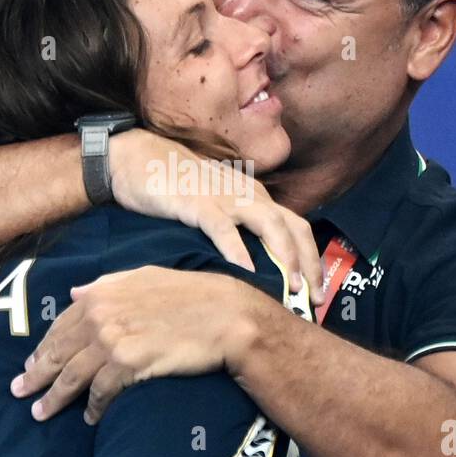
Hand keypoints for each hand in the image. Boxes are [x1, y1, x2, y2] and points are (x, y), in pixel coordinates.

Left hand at [11, 266, 257, 423]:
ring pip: (72, 377)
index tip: (30, 364)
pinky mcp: (128, 366)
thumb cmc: (188, 293)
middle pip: (57, 353)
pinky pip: (101, 393)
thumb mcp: (142, 277)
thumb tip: (74, 293)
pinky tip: (89, 418)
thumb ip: (105, 285)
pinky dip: (93, 408)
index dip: (42, 348)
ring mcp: (111, 342)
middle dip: (36, 375)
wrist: (222, 314)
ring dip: (55, 398)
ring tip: (41, 413)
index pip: (59, 327)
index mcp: (97, 295)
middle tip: (20, 392)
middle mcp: (98, 318)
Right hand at [108, 130, 322, 305]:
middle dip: (309, 263)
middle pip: (293, 227)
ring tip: (293, 287)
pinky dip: (237, 249)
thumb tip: (253, 269)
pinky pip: (223, 228)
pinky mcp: (197, 203)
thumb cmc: (176, 186)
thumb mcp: (217, 205)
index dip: (312, 259)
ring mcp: (224, 197)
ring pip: (269, 224)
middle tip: (316, 298)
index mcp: (255, 197)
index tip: (318, 292)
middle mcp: (248, 195)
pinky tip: (246, 271)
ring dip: (285, 256)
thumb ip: (237, 228)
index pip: (296, 228)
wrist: (138, 158)